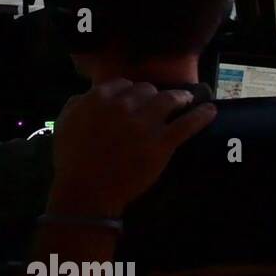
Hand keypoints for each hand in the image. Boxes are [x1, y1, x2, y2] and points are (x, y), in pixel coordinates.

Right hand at [48, 79, 216, 218]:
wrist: (86, 190)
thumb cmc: (71, 159)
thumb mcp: (64, 123)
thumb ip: (78, 102)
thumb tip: (90, 95)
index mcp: (100, 97)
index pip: (123, 84)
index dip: (130, 92)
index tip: (133, 101)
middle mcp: (125, 105)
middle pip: (147, 90)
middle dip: (152, 96)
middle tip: (155, 106)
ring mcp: (146, 123)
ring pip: (170, 99)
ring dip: (179, 98)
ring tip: (186, 100)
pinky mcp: (163, 142)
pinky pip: (188, 123)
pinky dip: (202, 115)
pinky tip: (211, 110)